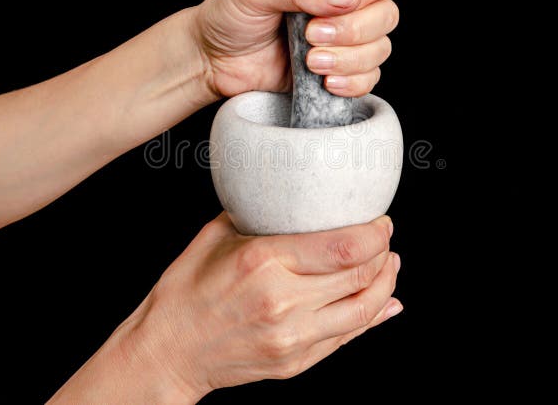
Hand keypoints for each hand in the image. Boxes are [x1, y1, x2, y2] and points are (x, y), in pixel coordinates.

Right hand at [49, 213, 401, 402]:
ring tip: (390, 265)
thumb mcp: (216, 237)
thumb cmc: (186, 289)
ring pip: (363, 309)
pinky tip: (384, 300)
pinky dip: (372, 316)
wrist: (167, 350)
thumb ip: (259, 214)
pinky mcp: (295, 362)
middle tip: (384, 236)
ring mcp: (291, 337)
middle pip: (360, 275)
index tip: (380, 220)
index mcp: (263, 261)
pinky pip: (347, 338)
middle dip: (384, 252)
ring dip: (385, 283)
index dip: (375, 232)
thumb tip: (295, 195)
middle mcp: (283, 301)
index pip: (344, 247)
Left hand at [193, 0, 398, 97]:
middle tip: (311, 37)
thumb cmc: (229, 17)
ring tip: (310, 62)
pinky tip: (325, 84)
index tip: (343, 2)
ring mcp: (344, 42)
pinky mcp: (338, 73)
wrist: (212, 60)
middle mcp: (343, 6)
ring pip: (380, 49)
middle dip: (354, 30)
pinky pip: (368, 80)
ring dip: (350, 60)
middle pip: (387, 14)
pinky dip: (352, 83)